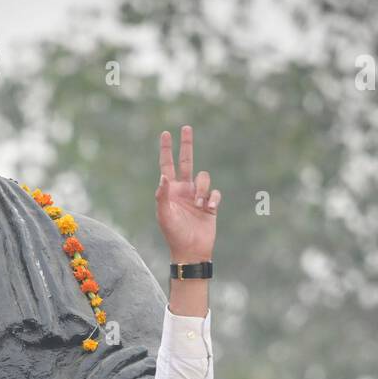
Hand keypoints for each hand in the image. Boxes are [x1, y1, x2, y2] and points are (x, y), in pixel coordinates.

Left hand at [156, 126, 220, 263]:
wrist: (191, 251)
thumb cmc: (174, 234)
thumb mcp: (164, 215)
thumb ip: (162, 195)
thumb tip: (164, 176)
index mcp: (171, 191)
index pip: (167, 166)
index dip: (166, 150)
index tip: (165, 133)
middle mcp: (184, 190)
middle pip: (186, 161)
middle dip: (186, 145)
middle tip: (186, 127)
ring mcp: (198, 197)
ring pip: (204, 178)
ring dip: (203, 189)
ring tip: (199, 204)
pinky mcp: (210, 205)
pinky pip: (215, 193)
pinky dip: (213, 199)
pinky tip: (209, 209)